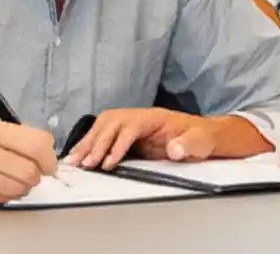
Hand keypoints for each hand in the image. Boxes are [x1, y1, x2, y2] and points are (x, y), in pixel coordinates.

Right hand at [0, 118, 56, 207]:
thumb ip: (22, 139)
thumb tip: (50, 157)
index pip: (35, 143)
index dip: (49, 158)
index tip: (49, 165)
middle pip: (29, 170)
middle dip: (36, 176)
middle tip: (31, 174)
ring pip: (18, 188)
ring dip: (23, 187)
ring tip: (13, 179)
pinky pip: (3, 199)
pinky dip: (8, 195)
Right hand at [63, 107, 218, 169]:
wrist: (204, 134)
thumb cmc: (202, 138)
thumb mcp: (201, 142)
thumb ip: (189, 145)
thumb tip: (175, 149)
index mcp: (155, 117)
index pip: (130, 126)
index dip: (118, 144)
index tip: (110, 162)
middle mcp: (140, 116)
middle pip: (112, 123)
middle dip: (96, 143)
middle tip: (85, 163)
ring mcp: (132, 122)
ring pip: (104, 126)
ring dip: (88, 142)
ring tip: (74, 160)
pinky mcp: (128, 132)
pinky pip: (104, 133)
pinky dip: (90, 142)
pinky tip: (79, 154)